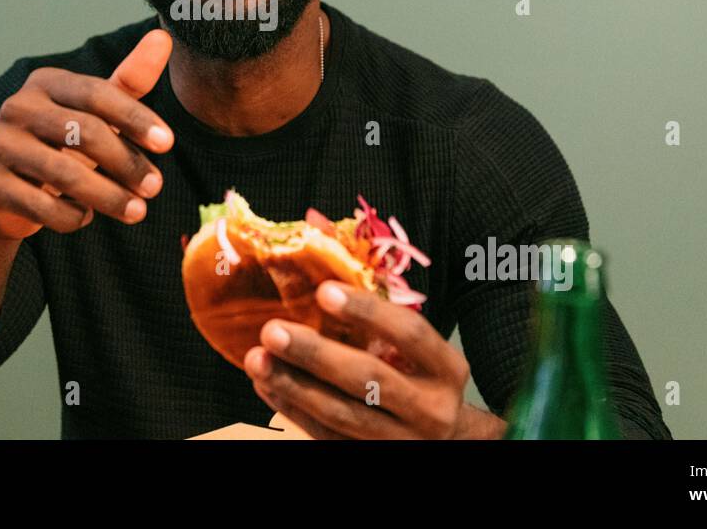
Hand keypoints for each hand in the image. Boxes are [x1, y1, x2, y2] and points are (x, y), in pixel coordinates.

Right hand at [0, 29, 174, 238]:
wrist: (5, 190)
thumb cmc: (62, 144)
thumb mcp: (95, 112)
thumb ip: (129, 81)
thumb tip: (164, 38)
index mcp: (45, 83)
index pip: (97, 93)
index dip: (135, 117)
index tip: (168, 143)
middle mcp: (17, 107)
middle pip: (83, 132)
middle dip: (126, 162)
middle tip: (156, 186)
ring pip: (63, 173)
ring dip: (108, 196)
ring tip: (138, 211)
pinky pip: (41, 206)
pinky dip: (71, 216)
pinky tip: (86, 216)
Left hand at [244, 280, 505, 438]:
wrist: (449, 442)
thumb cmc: (424, 378)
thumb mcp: (422, 348)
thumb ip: (380, 311)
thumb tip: (321, 249)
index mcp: (447, 369)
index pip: (411, 334)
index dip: (368, 312)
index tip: (324, 290)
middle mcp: (430, 408)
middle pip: (369, 379)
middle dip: (316, 354)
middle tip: (272, 331)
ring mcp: (401, 440)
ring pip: (341, 414)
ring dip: (294, 385)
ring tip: (258, 359)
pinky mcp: (370, 457)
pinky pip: (326, 436)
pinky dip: (293, 409)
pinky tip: (267, 385)